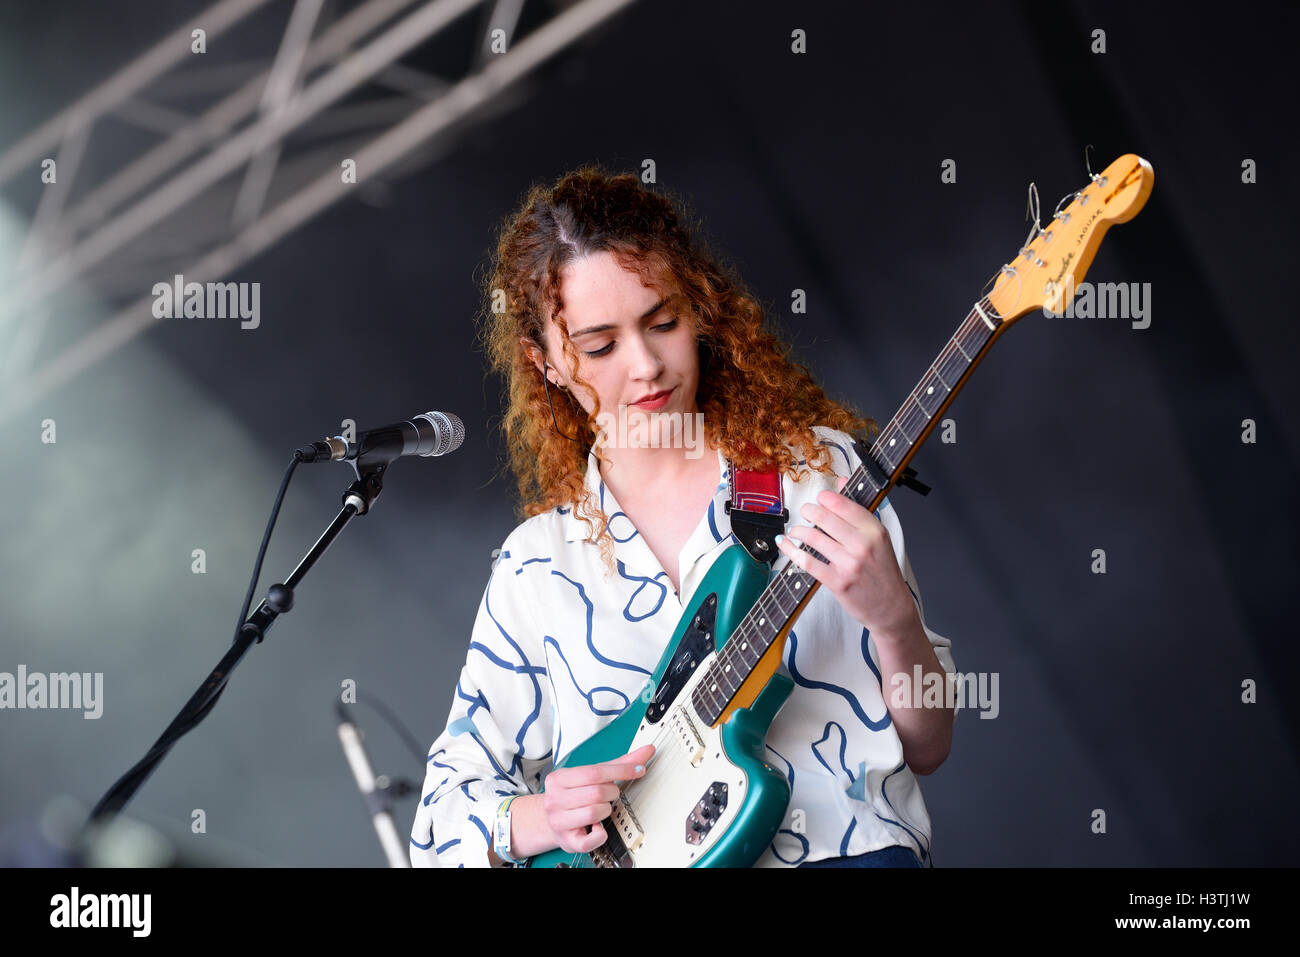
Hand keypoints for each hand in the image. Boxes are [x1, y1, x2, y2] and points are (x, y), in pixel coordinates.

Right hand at [540, 744, 653, 853]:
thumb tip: (646, 751)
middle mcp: (555, 799)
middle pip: (596, 792)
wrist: (551, 822)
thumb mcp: (590, 777)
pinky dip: (600, 834)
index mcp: (559, 779)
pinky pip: (590, 840)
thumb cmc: (572, 796)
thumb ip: (618, 764)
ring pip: (594, 812)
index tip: (638, 769)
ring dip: (606, 810)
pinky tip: (598, 827)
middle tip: (611, 793)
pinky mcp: (567, 840)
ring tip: (601, 808)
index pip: (594, 772)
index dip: (621, 771)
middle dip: (612, 792)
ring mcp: (559, 821)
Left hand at [774, 476, 918, 637]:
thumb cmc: (883, 572)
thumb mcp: (879, 537)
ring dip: (798, 530)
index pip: (843, 504)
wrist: (890, 606)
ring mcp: (849, 564)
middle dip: (808, 511)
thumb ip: (859, 510)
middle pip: (824, 517)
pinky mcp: (837, 581)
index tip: (819, 498)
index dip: (825, 498)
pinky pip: (807, 561)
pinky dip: (791, 551)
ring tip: (796, 530)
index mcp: (874, 530)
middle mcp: (862, 545)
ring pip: (813, 537)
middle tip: (805, 512)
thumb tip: (842, 482)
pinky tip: (785, 544)